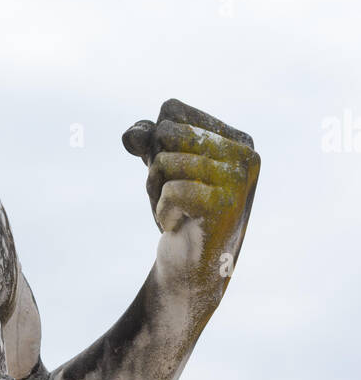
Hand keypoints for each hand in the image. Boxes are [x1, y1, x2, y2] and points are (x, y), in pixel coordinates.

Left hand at [123, 98, 259, 305]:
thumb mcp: (160, 169)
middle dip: (156, 167)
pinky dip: (162, 211)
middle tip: (174, 196)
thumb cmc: (179, 214)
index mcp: (237, 139)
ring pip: (166, 160)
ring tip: (177, 212)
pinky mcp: (226, 205)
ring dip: (156, 191)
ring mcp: (239, 180)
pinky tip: (178, 226)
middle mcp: (245, 154)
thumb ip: (146, 140)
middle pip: (167, 131)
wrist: (191, 270)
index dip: (156, 143)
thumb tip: (133, 134)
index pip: (171, 110)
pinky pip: (171, 190)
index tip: (176, 175)